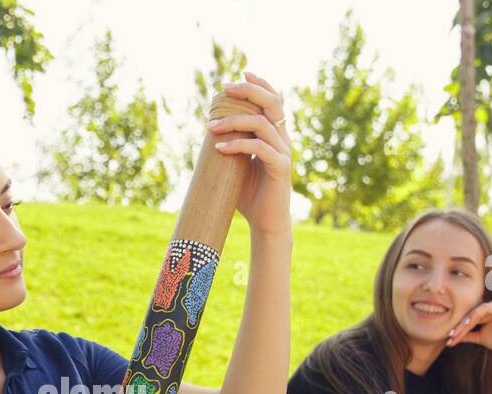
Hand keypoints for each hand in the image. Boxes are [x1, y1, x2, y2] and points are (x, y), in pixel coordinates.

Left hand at [209, 71, 292, 236]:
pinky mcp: (280, 168)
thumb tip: (208, 132)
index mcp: (276, 135)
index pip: (274, 100)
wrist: (266, 223)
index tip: (241, 73)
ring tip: (210, 127)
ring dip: (233, 121)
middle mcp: (283, 140)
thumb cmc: (250, 196)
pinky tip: (219, 147)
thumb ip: (231, 147)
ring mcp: (283, 153)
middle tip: (225, 89)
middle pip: (273, 103)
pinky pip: (259, 149)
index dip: (260, 84)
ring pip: (262, 124)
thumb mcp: (236, 166)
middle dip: (249, 91)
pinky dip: (237, 144)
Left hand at [445, 300, 491, 358]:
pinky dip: (474, 316)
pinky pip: (483, 310)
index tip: (448, 340)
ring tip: (455, 333)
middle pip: (468, 315)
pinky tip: (466, 325)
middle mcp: (489, 308)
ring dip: (463, 323)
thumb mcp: (480, 338)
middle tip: (449, 337)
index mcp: (485, 313)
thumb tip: (452, 337)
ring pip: (474, 313)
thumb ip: (468, 335)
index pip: (467, 319)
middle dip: (458, 327)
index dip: (457, 329)